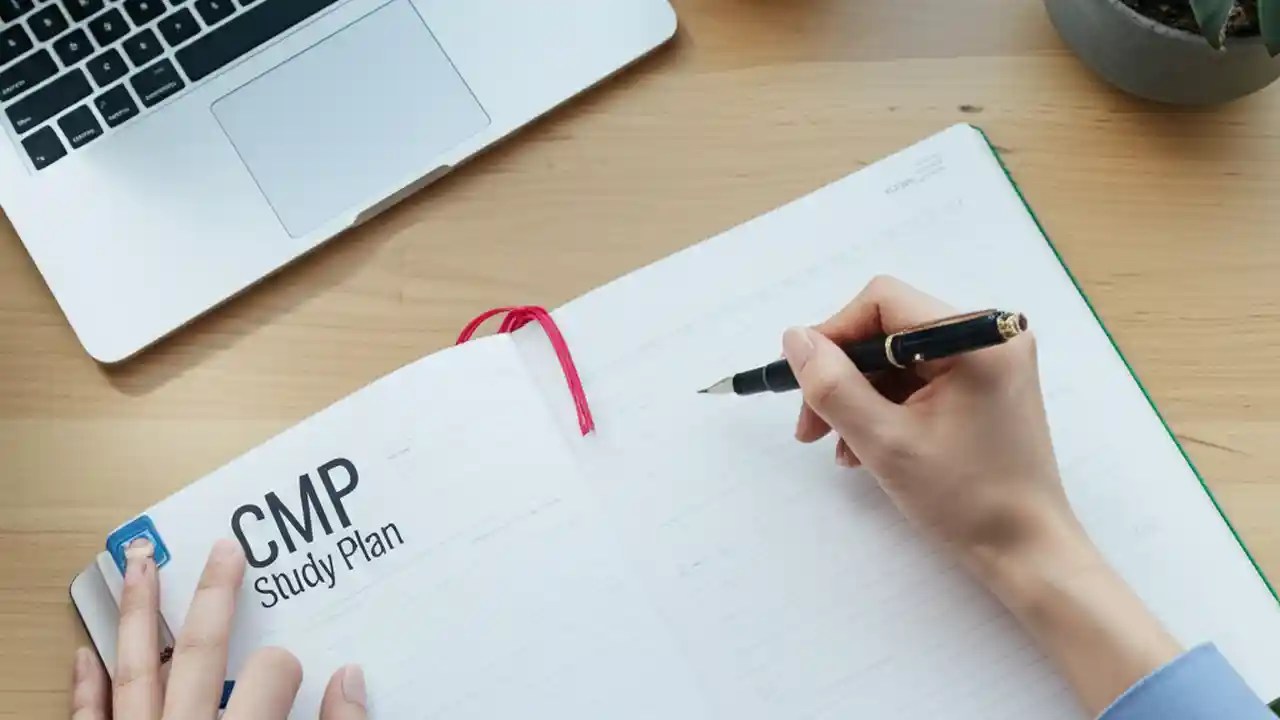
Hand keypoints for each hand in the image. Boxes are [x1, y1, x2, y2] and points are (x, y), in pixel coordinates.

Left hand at [70, 539, 366, 719]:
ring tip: (139, 565)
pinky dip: (87, 687)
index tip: (292, 665)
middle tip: (221, 548)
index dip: (285, 663)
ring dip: (138, 615)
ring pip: (134, 672)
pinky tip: (86, 653)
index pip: (270, 673)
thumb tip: (351, 680)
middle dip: (213, 596)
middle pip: (199, 653)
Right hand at [783, 275, 1070, 561]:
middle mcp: (990, 335)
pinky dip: (888, 408)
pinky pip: (922, 380)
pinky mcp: (987, 387)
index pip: (883, 302)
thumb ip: (833, 386)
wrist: (1027, 552)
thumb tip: (795, 338)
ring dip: (860, 398)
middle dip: (844, 376)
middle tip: (810, 428)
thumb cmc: (964, 499)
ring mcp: (991, 362)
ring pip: (900, 358)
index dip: (834, 335)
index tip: (805, 383)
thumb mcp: (884, 442)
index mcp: (976, 337)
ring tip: (841, 450)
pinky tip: (868, 448)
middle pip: (889, 330)